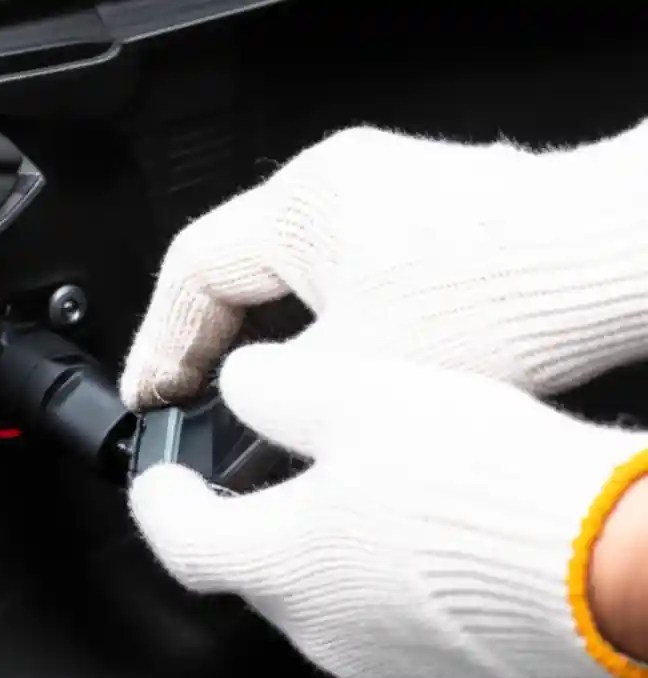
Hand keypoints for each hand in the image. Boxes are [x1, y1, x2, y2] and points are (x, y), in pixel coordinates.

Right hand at [121, 123, 647, 407]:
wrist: (613, 260)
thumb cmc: (509, 296)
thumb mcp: (356, 372)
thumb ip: (273, 396)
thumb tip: (232, 423)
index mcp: (298, 204)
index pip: (191, 271)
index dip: (159, 343)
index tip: (151, 396)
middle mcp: (332, 181)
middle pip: (233, 266)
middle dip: (205, 339)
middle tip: (186, 401)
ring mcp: (380, 191)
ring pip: (286, 269)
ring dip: (261, 328)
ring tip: (251, 389)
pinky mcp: (423, 213)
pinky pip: (336, 266)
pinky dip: (312, 315)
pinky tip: (325, 359)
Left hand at [129, 343, 647, 677]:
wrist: (600, 560)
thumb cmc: (483, 488)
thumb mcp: (355, 397)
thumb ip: (273, 388)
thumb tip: (240, 383)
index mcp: (277, 561)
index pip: (178, 538)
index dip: (156, 499)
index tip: (155, 477)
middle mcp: (315, 621)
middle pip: (242, 564)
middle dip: (235, 512)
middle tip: (248, 464)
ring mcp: (373, 649)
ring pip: (308, 585)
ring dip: (306, 535)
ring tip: (344, 478)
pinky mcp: (428, 659)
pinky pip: (367, 605)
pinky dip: (362, 562)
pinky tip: (405, 519)